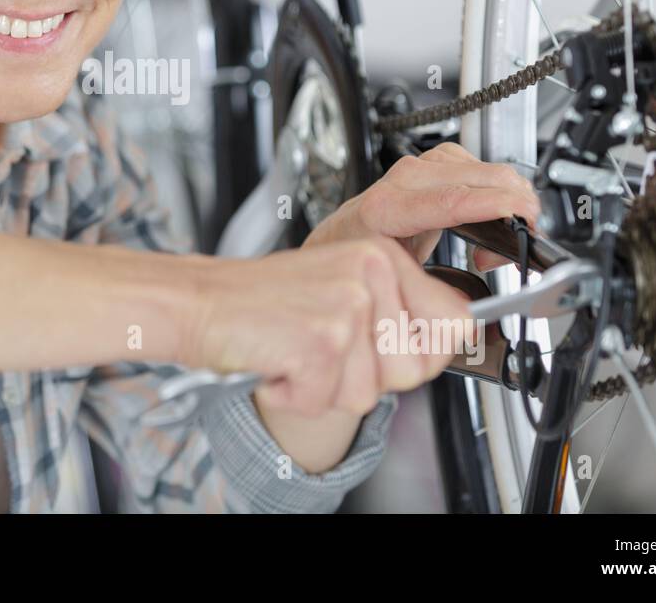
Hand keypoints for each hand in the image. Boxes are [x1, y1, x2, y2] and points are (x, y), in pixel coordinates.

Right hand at [184, 236, 471, 418]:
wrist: (197, 302)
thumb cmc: (262, 302)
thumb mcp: (342, 289)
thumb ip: (397, 313)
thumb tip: (458, 334)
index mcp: (381, 253)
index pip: (456, 322)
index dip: (426, 353)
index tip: (387, 351)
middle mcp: (370, 270)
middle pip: (415, 368)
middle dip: (366, 377)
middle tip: (324, 349)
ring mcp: (347, 302)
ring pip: (370, 392)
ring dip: (326, 388)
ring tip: (296, 350)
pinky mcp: (320, 337)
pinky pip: (326, 401)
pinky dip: (296, 395)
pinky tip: (278, 361)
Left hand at [304, 142, 540, 269]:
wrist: (342, 237)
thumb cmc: (364, 256)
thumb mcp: (397, 280)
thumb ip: (431, 290)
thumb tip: (467, 306)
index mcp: (387, 209)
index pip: (450, 200)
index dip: (494, 204)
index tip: (524, 214)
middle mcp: (402, 181)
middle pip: (476, 176)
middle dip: (515, 202)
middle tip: (523, 235)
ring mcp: (417, 167)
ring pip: (481, 166)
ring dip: (507, 194)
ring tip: (503, 230)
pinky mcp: (431, 163)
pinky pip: (476, 164)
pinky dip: (494, 185)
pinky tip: (492, 207)